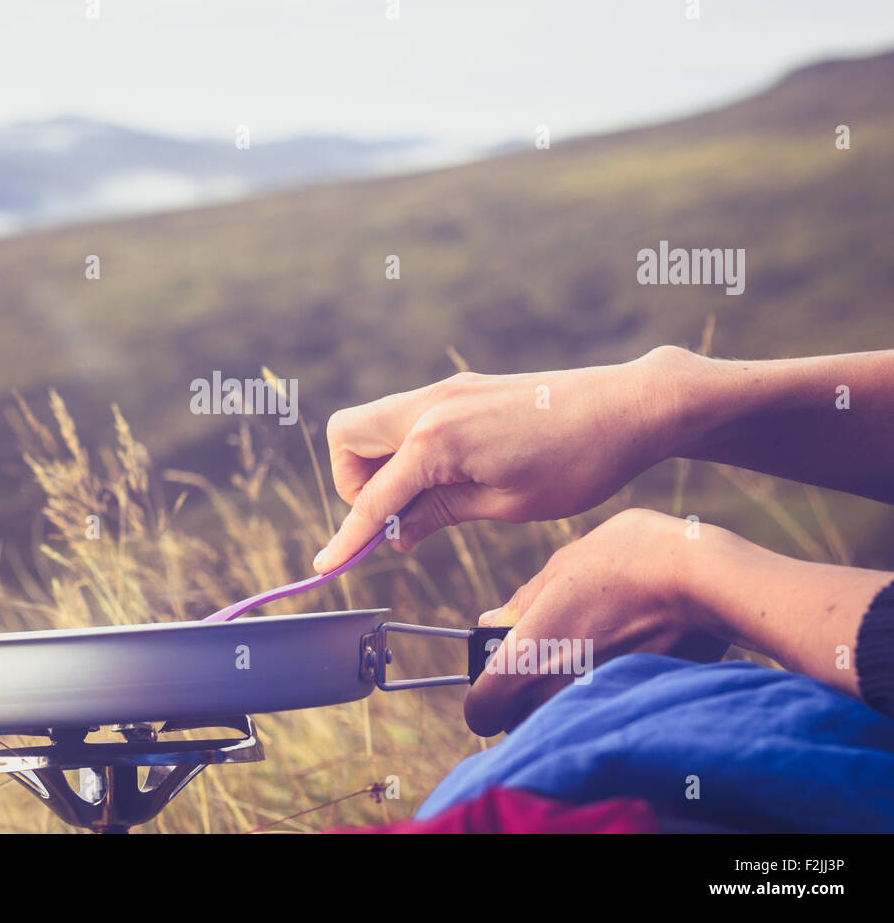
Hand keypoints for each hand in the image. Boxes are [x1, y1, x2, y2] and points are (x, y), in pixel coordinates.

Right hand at [312, 346, 690, 571]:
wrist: (630, 406)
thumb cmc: (577, 463)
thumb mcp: (506, 504)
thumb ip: (438, 513)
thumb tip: (395, 534)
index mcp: (436, 440)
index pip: (373, 499)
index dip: (348, 539)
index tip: (327, 567)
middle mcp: (429, 406)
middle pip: (347, 437)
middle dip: (354, 482)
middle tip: (396, 516)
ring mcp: (445, 390)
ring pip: (374, 423)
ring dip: (380, 464)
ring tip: (426, 501)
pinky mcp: (463, 389)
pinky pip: (409, 418)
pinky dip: (407, 450)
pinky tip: (448, 477)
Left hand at [463, 509, 727, 735]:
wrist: (705, 580)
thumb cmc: (627, 559)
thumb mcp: (561, 566)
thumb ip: (523, 601)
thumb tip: (494, 620)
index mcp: (528, 655)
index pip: (482, 711)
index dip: (482, 701)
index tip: (495, 684)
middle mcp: (556, 691)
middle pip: (520, 721)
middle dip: (524, 698)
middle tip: (548, 660)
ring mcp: (597, 705)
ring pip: (562, 720)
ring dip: (564, 699)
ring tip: (591, 655)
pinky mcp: (634, 707)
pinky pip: (604, 714)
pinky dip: (606, 699)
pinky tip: (624, 661)